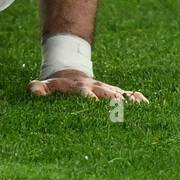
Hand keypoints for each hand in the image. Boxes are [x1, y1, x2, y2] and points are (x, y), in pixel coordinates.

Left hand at [28, 69, 147, 101]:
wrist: (70, 73)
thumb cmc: (56, 85)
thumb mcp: (46, 85)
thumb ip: (39, 88)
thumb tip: (34, 90)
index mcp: (80, 88)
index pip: (84, 93)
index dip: (87, 97)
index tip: (91, 100)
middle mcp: (95, 88)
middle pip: (106, 94)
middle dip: (113, 100)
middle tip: (120, 106)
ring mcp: (106, 90)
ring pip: (119, 94)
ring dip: (128, 100)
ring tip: (139, 105)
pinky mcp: (114, 94)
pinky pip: (127, 96)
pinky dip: (136, 99)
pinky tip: (146, 104)